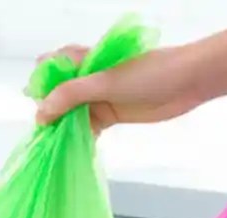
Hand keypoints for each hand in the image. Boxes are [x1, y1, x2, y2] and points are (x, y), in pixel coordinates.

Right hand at [34, 45, 205, 132]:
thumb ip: (70, 95)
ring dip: (62, 127)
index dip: (39, 87)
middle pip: (57, 95)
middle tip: (44, 133)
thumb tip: (41, 114)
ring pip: (71, 113)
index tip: (38, 108)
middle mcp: (87, 77)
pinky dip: (79, 137)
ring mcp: (99, 97)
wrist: (189, 81)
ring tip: (53, 146)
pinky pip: (87, 126)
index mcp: (83, 60)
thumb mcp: (104, 81)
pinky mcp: (111, 114)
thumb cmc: (149, 73)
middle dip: (48, 112)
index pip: (49, 69)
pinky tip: (72, 148)